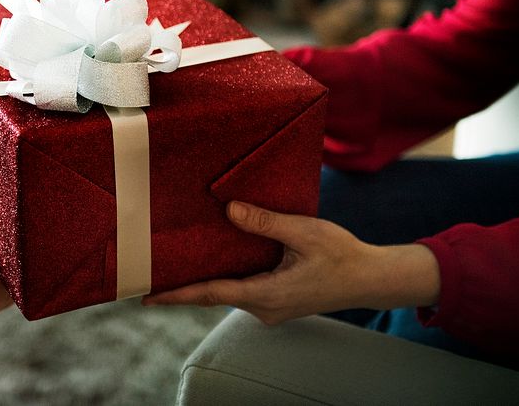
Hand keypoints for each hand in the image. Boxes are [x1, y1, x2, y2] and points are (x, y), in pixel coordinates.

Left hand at [142, 201, 439, 324]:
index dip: (177, 294)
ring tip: (175, 265)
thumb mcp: (303, 232)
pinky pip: (243, 289)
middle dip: (183, 287)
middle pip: (214, 295)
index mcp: (267, 294)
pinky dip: (225, 277)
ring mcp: (271, 308)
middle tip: (149, 277)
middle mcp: (264, 307)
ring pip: (228, 292)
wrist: (372, 278)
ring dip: (205, 280)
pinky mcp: (278, 302)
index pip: (211, 293)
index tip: (147, 296)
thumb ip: (266, 222)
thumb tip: (230, 210)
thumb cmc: (342, 255)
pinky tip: (214, 261)